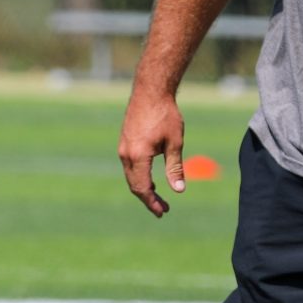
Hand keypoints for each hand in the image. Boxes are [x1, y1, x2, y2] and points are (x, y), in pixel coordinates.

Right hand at [118, 87, 186, 217]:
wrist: (151, 91)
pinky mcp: (124, 142)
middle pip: (135, 185)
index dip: (153, 202)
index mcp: (139, 156)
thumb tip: (179, 190)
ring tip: (159, 197)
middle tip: (163, 209)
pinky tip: (151, 179)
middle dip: (148, 199)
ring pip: (131, 176)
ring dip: (143, 188)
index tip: (163, 212)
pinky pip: (130, 167)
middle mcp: (126, 154)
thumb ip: (175, 168)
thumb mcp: (175, 143)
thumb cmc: (165, 114)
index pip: (143, 188)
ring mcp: (123, 148)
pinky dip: (139, 177)